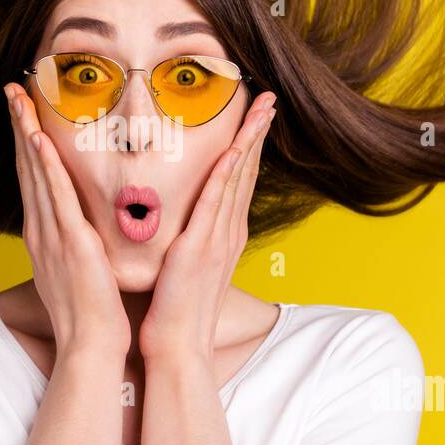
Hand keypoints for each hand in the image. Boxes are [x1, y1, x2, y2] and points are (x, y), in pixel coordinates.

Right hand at [4, 82, 130, 358]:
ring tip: (18, 98)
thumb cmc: (93, 313)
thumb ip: (78, 245)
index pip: (33, 179)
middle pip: (26, 167)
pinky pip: (55, 195)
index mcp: (45, 235)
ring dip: (25, 132)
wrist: (92, 347)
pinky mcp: (68, 241)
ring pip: (35, 173)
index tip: (24, 111)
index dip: (26, 142)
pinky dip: (43, 165)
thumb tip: (86, 229)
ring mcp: (51, 234)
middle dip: (19, 125)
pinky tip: (38, 138)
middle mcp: (41, 230)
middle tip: (12, 89)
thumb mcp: (80, 271)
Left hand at [139, 91, 276, 365]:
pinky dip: (227, 172)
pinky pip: (216, 201)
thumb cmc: (175, 310)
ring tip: (262, 108)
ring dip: (250, 140)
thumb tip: (179, 225)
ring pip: (238, 177)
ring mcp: (218, 238)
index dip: (248, 145)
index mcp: (224, 235)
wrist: (177, 346)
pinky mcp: (201, 245)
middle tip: (269, 98)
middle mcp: (228, 232)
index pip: (239, 180)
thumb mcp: (186, 267)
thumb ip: (188, 241)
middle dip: (258, 132)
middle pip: (247, 171)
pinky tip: (235, 147)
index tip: (254, 116)